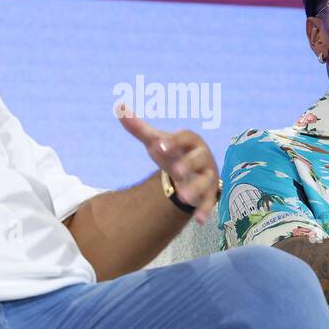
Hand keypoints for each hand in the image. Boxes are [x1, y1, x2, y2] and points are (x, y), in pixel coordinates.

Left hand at [117, 107, 219, 224]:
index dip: (173, 141)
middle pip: (198, 158)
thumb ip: (138, 128)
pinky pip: (210, 202)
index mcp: (190, 141)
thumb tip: (118, 107)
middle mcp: (202, 157)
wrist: (190, 172)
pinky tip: (199, 221)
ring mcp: (207, 175)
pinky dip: (205, 210)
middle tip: (176, 171)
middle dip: (188, 164)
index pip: (184, 138)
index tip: (158, 145)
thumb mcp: (156, 142)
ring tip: (184, 197)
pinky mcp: (209, 193)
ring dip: (195, 189)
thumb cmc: (173, 153)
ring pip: (205, 181)